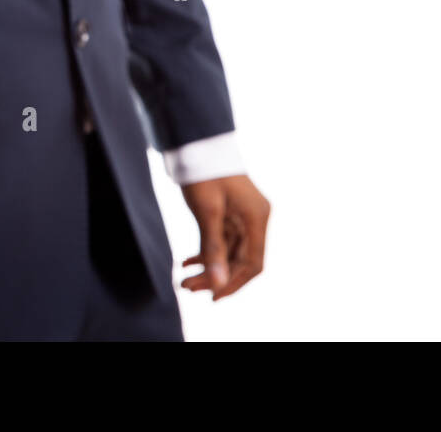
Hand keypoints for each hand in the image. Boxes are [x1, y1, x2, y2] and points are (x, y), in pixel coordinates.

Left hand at [179, 174, 269, 299]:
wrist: (195, 142)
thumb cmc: (204, 172)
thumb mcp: (207, 213)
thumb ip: (213, 249)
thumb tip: (217, 284)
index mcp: (257, 218)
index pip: (253, 263)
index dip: (234, 283)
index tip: (212, 297)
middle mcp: (254, 218)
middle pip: (240, 259)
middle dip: (215, 276)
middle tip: (187, 288)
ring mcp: (242, 215)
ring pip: (228, 252)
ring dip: (208, 266)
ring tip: (183, 279)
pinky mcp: (229, 212)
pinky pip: (221, 240)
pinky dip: (206, 251)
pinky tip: (186, 262)